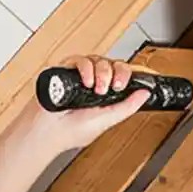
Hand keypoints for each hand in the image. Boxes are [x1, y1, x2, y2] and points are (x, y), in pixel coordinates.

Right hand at [26, 54, 151, 149]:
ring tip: (97, 88)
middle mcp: (94, 83)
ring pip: (98, 59)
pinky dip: (86, 69)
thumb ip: (127, 107)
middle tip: (115, 87)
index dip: (129, 75)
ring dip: (102, 72)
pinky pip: (79, 59)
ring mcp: (79, 76)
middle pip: (113, 64)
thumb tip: (145, 93)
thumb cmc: (71, 131)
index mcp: (105, 95)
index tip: (135, 82)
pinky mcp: (65, 70)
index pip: (122, 76)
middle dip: (118, 73)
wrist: (47, 132)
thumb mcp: (107, 120)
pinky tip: (86, 81)